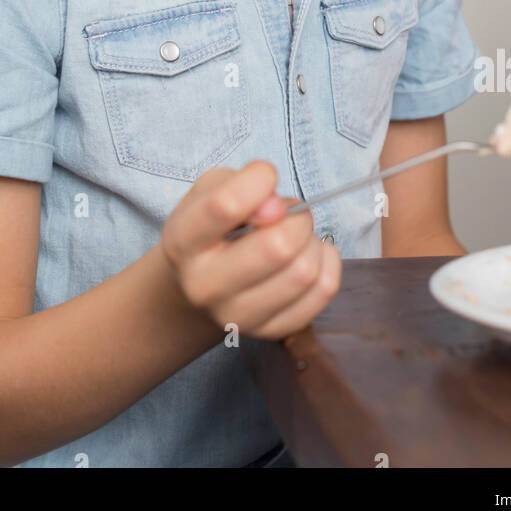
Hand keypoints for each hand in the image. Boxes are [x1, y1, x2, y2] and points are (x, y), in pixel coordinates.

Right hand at [161, 160, 341, 339]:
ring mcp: (238, 317)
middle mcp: (205, 287)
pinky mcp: (270, 332)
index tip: (264, 179)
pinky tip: (310, 254)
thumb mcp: (212, 189)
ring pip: (304, 272)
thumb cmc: (210, 226)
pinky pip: (323, 291)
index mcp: (183, 242)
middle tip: (289, 214)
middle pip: (278, 247)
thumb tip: (277, 208)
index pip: (226, 205)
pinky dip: (328, 263)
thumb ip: (240, 183)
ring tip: (298, 236)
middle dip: (297, 218)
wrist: (197, 283)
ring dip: (313, 242)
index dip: (258, 181)